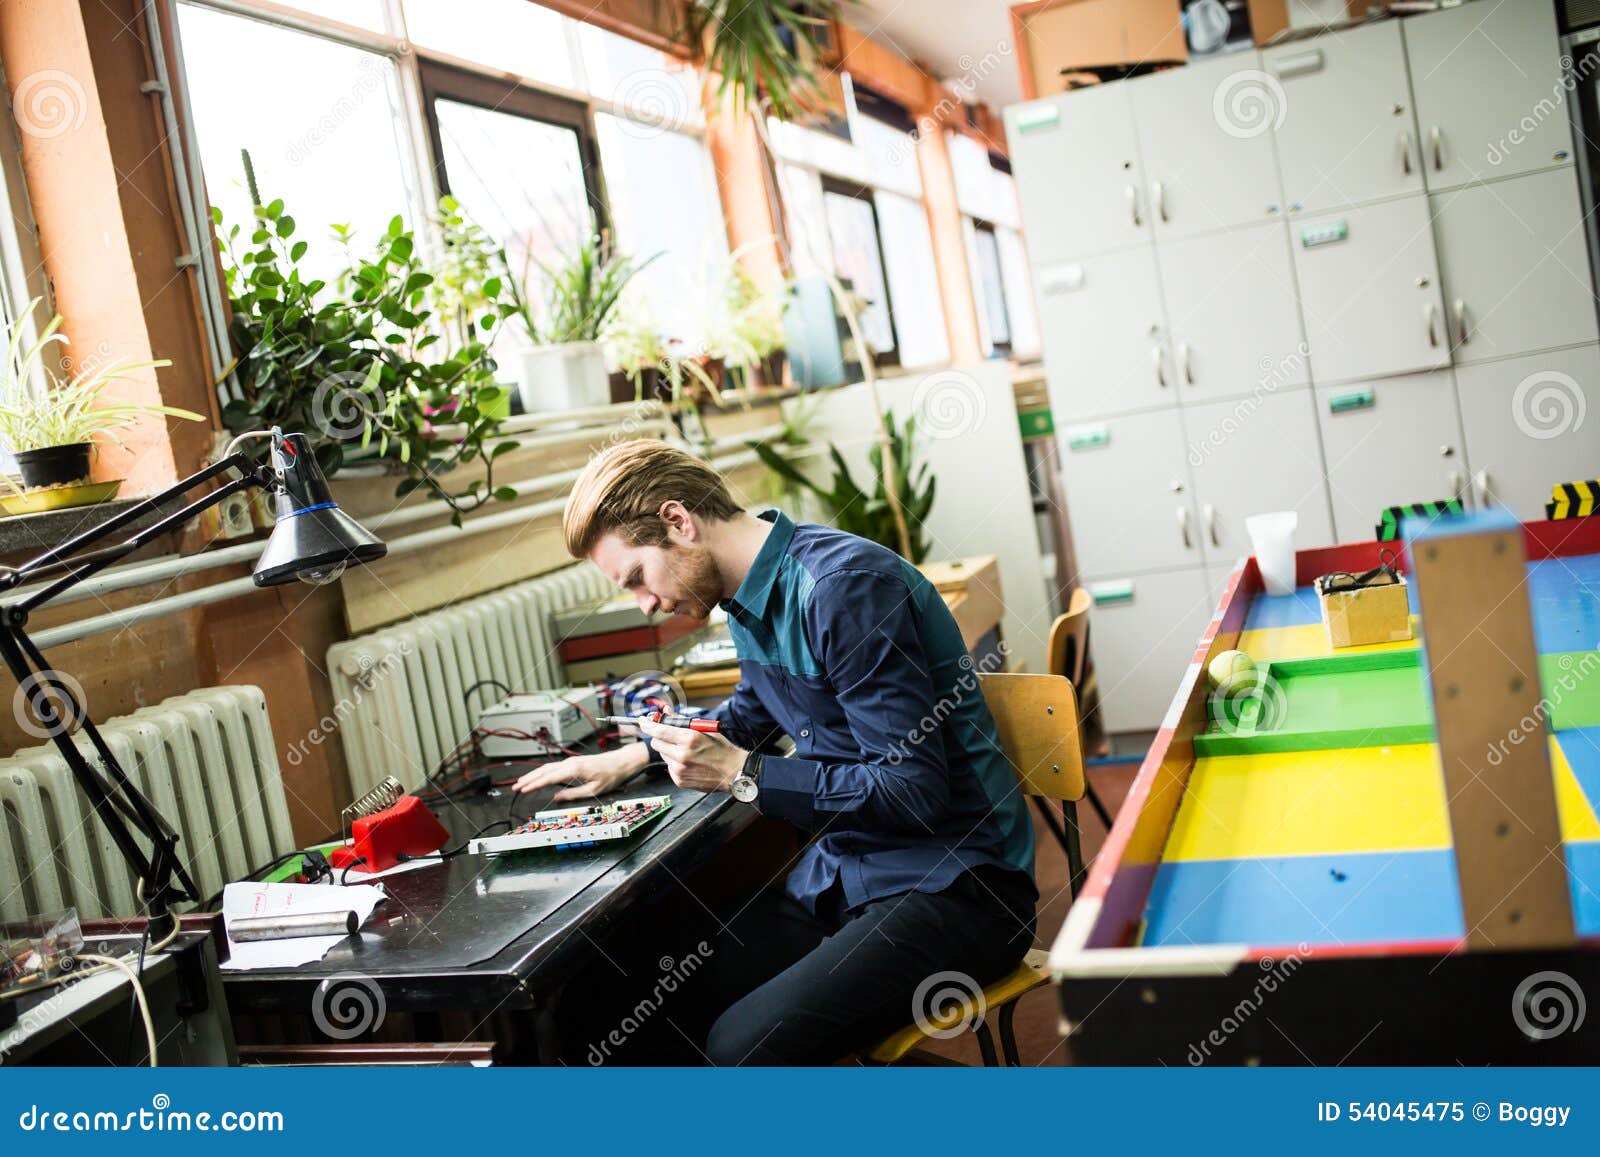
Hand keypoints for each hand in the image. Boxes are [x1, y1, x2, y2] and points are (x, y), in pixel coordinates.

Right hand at [512, 743, 647, 801]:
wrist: (621, 762)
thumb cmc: (610, 776)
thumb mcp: (593, 790)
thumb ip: (573, 794)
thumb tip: (556, 797)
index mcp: (574, 769)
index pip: (549, 778)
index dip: (534, 784)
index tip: (523, 790)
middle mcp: (570, 763)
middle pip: (544, 770)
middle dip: (528, 779)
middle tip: (515, 787)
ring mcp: (571, 761)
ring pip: (547, 767)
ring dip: (533, 775)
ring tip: (521, 782)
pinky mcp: (573, 763)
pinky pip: (553, 767)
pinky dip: (542, 772)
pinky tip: (537, 777)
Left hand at [638, 718, 747, 792]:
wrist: (734, 773)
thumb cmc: (722, 749)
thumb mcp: (704, 729)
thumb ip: (681, 721)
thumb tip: (666, 712)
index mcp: (689, 739)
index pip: (659, 730)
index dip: (648, 724)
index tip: (643, 721)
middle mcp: (682, 755)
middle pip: (656, 743)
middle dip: (660, 736)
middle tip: (668, 734)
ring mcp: (679, 770)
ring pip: (662, 755)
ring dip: (668, 750)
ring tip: (686, 750)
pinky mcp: (679, 780)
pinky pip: (669, 767)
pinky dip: (674, 762)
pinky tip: (689, 761)